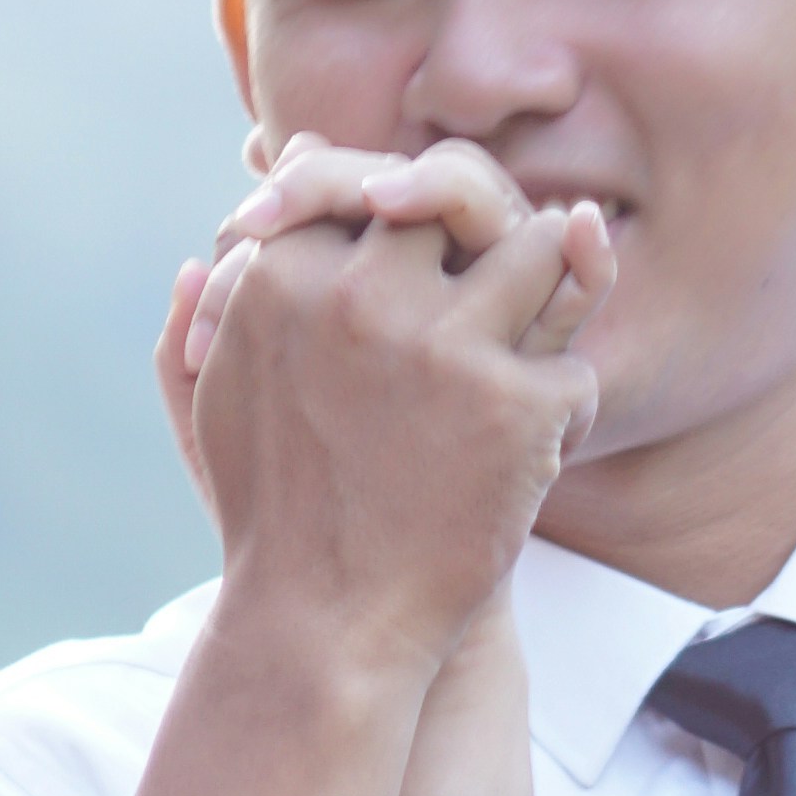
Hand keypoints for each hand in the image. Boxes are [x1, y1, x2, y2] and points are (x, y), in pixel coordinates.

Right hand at [154, 147, 608, 677]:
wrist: (322, 624)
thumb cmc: (274, 505)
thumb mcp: (221, 385)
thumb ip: (238, 281)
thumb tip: (277, 172)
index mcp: (281, 275)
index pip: (371, 179)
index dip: (411, 219)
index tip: (424, 275)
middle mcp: (358, 294)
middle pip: (460, 192)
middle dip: (483, 235)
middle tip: (487, 299)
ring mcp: (440, 346)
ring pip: (544, 247)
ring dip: (546, 302)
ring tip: (518, 367)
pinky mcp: (510, 408)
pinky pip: (573, 366)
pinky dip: (560, 417)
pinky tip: (526, 466)